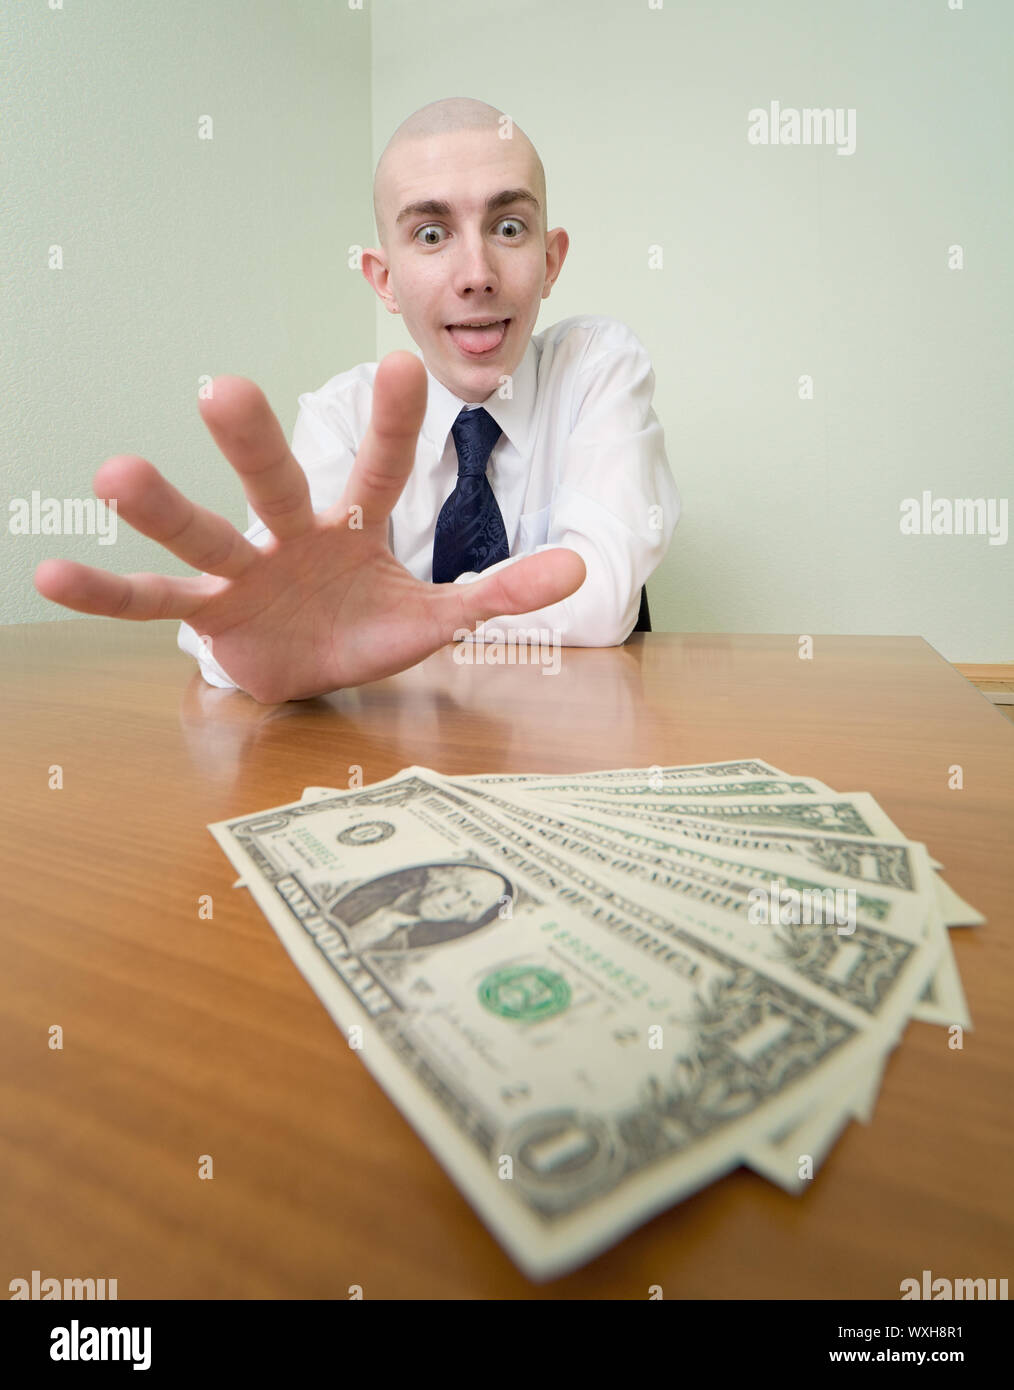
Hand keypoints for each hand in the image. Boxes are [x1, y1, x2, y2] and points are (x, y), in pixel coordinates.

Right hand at [34, 353, 585, 702]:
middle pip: (276, 483)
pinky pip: (154, 603)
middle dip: (255, 444)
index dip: (397, 426)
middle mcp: (295, 533)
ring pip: (202, 533)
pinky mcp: (209, 615)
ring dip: (162, 507)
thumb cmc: (370, 626)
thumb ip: (500, 592)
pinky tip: (54, 574)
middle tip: (225, 387)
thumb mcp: (438, 615)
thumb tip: (582, 567)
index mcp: (357, 524)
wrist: (313, 669)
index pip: (383, 468)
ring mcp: (246, 571)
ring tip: (113, 470)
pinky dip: (109, 593)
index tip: (408, 363)